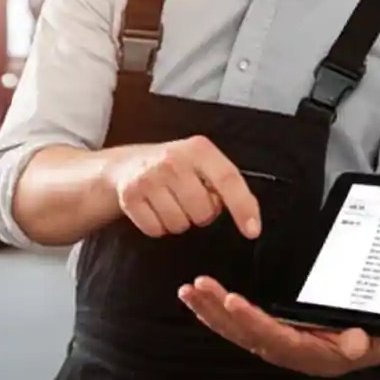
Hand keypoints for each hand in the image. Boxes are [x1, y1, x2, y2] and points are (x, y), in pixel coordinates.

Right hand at [101, 136, 260, 238]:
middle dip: (202, 214)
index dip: (243, 206)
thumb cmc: (176, 168)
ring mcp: (148, 178)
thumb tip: (248, 219)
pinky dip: (158, 226)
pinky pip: (156, 230)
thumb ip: (225, 183)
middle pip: (203, 211)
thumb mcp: (202, 163)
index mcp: (199, 149)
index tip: (252, 230)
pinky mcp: (129, 197)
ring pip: (179, 225)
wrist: (126, 165)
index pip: (228, 179)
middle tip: (190, 199)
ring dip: (179, 221)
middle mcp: (173, 160)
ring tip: (171, 202)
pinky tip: (155, 209)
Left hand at [180, 277, 379, 377]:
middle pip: (248, 334)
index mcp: (314, 355)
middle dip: (219, 311)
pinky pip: (240, 327)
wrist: (379, 342)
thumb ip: (370, 341)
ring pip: (238, 330)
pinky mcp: (272, 333)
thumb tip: (356, 340)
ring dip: (211, 310)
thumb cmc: (378, 338)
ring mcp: (279, 344)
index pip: (277, 339)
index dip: (252, 321)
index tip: (232, 301)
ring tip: (190, 290)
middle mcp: (291, 352)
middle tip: (198, 288)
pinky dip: (216, 313)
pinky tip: (199, 300)